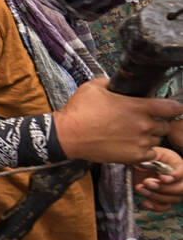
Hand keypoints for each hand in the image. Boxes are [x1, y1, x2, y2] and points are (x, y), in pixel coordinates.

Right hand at [54, 78, 182, 164]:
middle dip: (158, 122)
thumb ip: (110, 82)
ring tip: (136, 134)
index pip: (172, 107)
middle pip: (166, 125)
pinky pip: (150, 154)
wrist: (67, 135)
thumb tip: (117, 82)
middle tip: (145, 121)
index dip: (174, 107)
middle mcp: (143, 125)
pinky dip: (145, 150)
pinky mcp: (133, 157)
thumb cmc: (79, 111)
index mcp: (138, 107)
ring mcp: (140, 143)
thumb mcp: (93, 87)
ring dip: (151, 136)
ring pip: (158, 140)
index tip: (171, 107)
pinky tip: (133, 145)